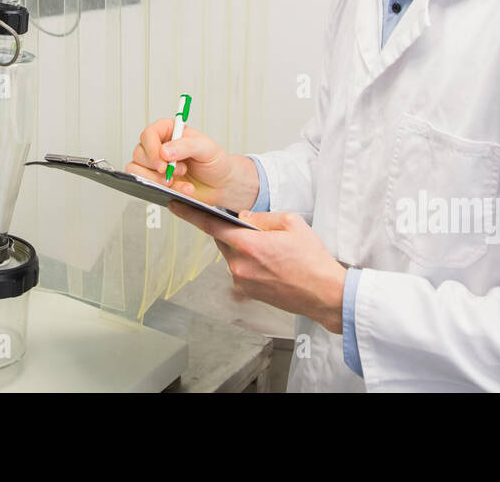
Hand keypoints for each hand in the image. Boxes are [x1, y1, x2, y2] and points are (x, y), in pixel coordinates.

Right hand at [126, 118, 257, 210]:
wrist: (221, 184)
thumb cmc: (214, 161)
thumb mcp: (206, 148)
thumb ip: (186, 146)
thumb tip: (165, 151)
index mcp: (169, 131)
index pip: (149, 134)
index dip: (152, 148)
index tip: (164, 161)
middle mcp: (159, 147)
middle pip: (140, 153)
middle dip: (158, 166)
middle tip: (179, 171)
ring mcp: (155, 166)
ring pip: (138, 171)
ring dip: (158, 180)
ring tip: (180, 182)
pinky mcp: (156, 182)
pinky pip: (147, 186)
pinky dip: (163, 190)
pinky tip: (181, 189)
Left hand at [167, 202, 346, 333]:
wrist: (325, 294)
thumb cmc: (313, 260)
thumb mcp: (291, 223)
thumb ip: (262, 217)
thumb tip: (243, 218)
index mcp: (249, 245)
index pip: (211, 226)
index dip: (190, 214)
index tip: (174, 205)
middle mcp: (240, 266)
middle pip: (222, 240)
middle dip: (232, 231)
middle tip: (254, 229)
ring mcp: (242, 281)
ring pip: (231, 255)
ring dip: (242, 247)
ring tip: (269, 249)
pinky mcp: (247, 292)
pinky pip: (239, 269)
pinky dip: (248, 261)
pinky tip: (270, 263)